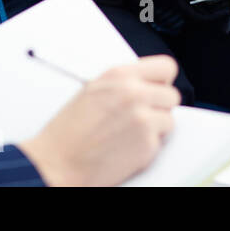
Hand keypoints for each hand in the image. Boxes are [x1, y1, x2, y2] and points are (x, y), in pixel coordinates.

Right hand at [17, 55, 180, 185]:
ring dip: (156, 129)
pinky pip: (161, 143)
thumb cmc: (67, 133)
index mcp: (119, 76)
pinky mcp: (147, 144)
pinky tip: (126, 148)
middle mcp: (134, 93)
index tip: (158, 89)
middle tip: (143, 116)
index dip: (163, 81)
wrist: (57, 163)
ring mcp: (143, 119)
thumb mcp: (92, 91)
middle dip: (160, 107)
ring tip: (130, 134)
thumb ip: (122, 84)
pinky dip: (148, 148)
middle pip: (172, 95)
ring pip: (169, 120)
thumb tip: (144, 84)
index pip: (165, 67)